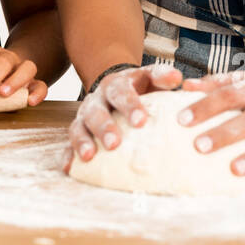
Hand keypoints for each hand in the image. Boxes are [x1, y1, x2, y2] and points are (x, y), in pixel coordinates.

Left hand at [0, 42, 46, 105]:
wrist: (11, 69)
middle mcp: (9, 57)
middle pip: (4, 60)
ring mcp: (24, 68)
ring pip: (26, 68)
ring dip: (15, 81)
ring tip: (3, 94)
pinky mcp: (36, 82)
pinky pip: (42, 84)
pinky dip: (38, 92)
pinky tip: (29, 102)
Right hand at [66, 62, 182, 169]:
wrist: (116, 87)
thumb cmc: (139, 88)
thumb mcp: (150, 78)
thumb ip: (162, 77)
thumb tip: (177, 78)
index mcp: (116, 84)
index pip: (121, 92)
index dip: (130, 105)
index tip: (141, 121)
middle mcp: (97, 99)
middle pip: (96, 111)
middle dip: (104, 127)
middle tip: (114, 144)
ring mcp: (84, 116)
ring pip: (79, 126)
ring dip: (82, 141)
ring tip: (89, 156)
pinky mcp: (78, 131)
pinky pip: (68, 143)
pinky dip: (67, 154)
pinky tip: (69, 167)